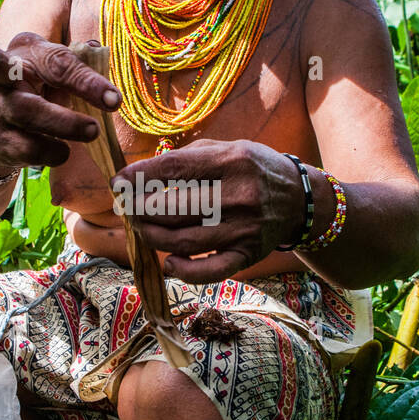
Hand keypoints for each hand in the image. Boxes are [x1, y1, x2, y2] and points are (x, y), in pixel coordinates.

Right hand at [0, 27, 121, 172]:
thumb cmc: (37, 83)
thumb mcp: (53, 64)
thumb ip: (76, 61)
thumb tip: (98, 51)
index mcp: (25, 52)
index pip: (58, 63)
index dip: (86, 82)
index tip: (115, 101)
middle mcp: (4, 79)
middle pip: (30, 98)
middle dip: (62, 118)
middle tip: (95, 130)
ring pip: (28, 123)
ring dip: (64, 132)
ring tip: (90, 134)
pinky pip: (27, 150)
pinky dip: (51, 153)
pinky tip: (62, 150)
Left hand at [110, 139, 305, 281]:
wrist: (301, 199)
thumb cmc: (254, 169)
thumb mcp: (228, 148)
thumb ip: (188, 158)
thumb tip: (140, 175)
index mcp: (232, 161)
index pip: (173, 169)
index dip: (139, 177)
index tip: (117, 182)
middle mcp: (238, 195)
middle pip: (173, 208)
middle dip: (138, 208)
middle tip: (125, 207)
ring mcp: (243, 229)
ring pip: (183, 241)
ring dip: (152, 237)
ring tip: (140, 228)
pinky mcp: (247, 255)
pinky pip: (210, 271)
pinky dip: (184, 271)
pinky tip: (168, 263)